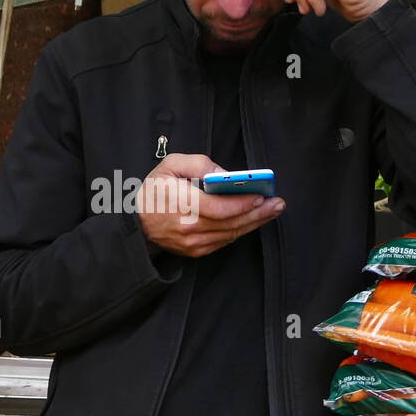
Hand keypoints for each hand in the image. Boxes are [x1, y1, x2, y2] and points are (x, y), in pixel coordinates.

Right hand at [137, 153, 283, 258]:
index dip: (242, 203)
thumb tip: (225, 174)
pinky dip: (239, 230)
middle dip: (257, 213)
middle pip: (230, 223)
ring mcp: (192, 243)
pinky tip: (252, 220)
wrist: (137, 221)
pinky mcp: (195, 251)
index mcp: (181, 203)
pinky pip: (223, 241)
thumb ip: (199, 164)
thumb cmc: (155, 189)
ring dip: (253, 223)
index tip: (261, 195)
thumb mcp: (171, 164)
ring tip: (271, 211)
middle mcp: (188, 228)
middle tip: (277, 204)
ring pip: (230, 234)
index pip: (219, 208)